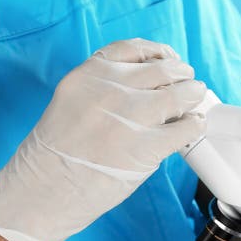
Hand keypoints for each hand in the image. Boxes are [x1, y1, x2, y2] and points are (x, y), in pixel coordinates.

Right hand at [0, 38, 206, 240]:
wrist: (44, 190)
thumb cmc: (56, 154)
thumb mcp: (72, 101)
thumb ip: (104, 88)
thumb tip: (147, 85)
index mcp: (89, 74)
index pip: (134, 50)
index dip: (159, 53)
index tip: (169, 59)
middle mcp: (109, 90)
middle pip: (162, 71)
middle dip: (181, 75)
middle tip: (189, 83)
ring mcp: (129, 118)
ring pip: (178, 95)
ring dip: (192, 96)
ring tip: (195, 100)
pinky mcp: (146, 147)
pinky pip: (184, 129)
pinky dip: (194, 125)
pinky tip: (192, 126)